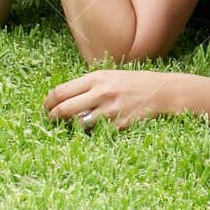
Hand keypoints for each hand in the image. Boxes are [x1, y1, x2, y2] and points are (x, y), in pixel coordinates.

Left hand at [43, 69, 182, 129]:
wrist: (163, 92)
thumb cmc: (134, 83)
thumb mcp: (110, 76)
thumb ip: (88, 85)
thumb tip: (63, 98)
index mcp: (97, 78)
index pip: (61, 91)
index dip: (48, 102)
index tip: (46, 107)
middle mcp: (101, 93)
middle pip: (64, 109)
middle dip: (53, 117)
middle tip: (51, 120)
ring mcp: (110, 111)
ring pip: (78, 124)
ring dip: (72, 127)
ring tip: (72, 125)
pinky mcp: (119, 125)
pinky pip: (97, 133)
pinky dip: (92, 133)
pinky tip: (95, 129)